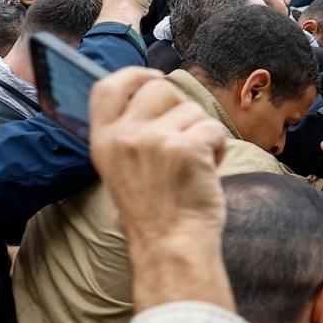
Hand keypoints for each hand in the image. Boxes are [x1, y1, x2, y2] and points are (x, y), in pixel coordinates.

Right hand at [89, 69, 230, 311]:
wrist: (171, 246)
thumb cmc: (155, 211)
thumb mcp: (121, 169)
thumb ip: (128, 133)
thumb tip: (150, 91)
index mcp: (103, 140)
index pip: (109, 86)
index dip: (134, 75)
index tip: (154, 79)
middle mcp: (124, 136)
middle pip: (160, 88)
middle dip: (181, 110)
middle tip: (183, 142)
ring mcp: (154, 140)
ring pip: (193, 109)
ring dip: (201, 133)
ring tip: (192, 166)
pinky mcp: (186, 148)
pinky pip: (214, 129)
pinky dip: (219, 148)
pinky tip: (207, 172)